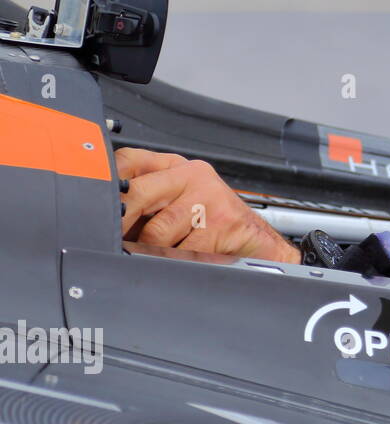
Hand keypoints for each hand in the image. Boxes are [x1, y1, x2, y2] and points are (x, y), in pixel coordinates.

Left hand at [116, 147, 301, 263]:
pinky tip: (188, 258)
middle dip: (122, 225)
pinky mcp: (222, 222)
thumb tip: (100, 220)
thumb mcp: (175, 209)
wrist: (260, 246)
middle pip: (136, 194)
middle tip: (119, 241)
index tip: (95, 207)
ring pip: (156, 231)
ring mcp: (209, 197)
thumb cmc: (215, 230)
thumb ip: (142, 206)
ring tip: (167, 254)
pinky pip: (180, 251)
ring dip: (154, 252)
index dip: (108, 184)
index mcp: (177, 168)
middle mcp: (194, 176)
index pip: (129, 162)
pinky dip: (178, 262)